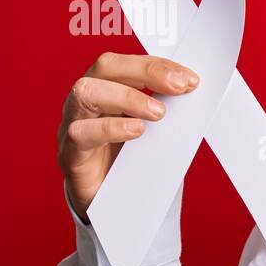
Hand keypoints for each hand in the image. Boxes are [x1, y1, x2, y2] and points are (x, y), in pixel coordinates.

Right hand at [57, 52, 199, 221]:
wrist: (108, 202)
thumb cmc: (131, 158)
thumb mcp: (153, 131)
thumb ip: (167, 111)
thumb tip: (196, 94)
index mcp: (108, 87)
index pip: (127, 62)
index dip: (158, 65)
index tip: (190, 79)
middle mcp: (86, 99)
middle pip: (105, 67)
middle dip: (146, 72)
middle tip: (179, 87)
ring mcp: (73, 123)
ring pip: (86, 93)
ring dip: (127, 98)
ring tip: (159, 113)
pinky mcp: (70, 153)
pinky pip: (81, 132)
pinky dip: (110, 128)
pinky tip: (136, 131)